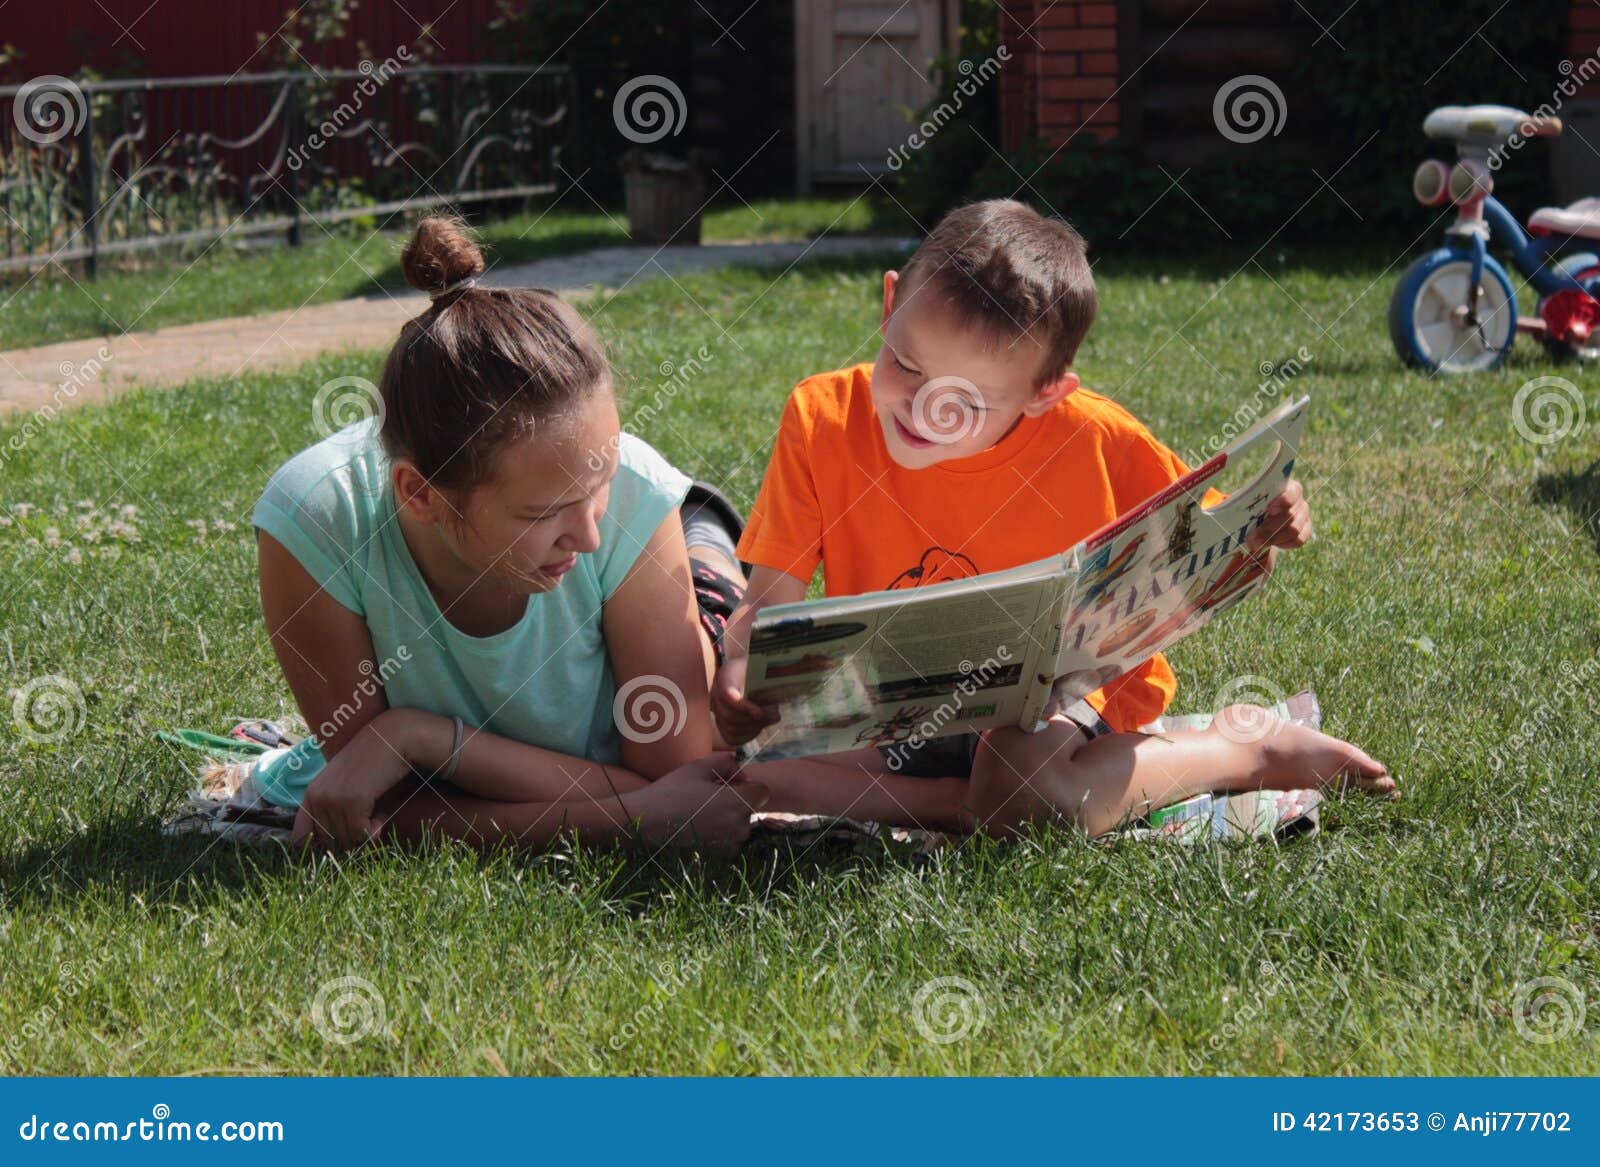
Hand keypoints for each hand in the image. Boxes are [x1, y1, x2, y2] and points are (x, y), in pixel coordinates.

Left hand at [293, 712, 416, 850]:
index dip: (321, 847)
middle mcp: (317, 798)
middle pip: (329, 844)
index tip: (343, 841)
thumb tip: (338, 850)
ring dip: (366, 833)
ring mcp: (333, 799)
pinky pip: (362, 835)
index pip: (300, 839)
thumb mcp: (345, 787)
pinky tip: (382, 814)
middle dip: (351, 839)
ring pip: (347, 841)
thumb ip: (336, 813)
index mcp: (311, 794)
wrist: (391, 739)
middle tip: (368, 820)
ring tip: (376, 811)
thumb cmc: (373, 765)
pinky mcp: (352, 801)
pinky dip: (375, 830)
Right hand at [623, 752, 767, 857]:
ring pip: (740, 825)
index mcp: (738, 802)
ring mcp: (729, 844)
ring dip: (728, 817)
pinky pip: (728, 840)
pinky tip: (697, 825)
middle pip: (751, 809)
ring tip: (700, 810)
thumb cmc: (671, 792)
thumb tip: (739, 766)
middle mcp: (739, 826)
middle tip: (708, 795)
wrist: (644, 823)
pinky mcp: (718, 857)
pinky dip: (719, 833)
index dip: (747, 784)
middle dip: (736, 800)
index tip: (728, 783)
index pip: (763, 792)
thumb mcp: (697, 768)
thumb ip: (725, 761)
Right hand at [711, 655, 780, 746]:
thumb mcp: (765, 664)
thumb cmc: (759, 666)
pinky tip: (760, 726)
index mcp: (726, 675)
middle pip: (729, 716)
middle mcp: (716, 693)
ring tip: (770, 718)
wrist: (748, 671)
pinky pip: (731, 737)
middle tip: (774, 714)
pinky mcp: (722, 723)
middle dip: (754, 720)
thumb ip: (773, 672)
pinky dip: (748, 735)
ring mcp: (717, 710)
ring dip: (754, 728)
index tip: (760, 713)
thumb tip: (786, 678)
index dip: (743, 707)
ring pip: (731, 729)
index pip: (726, 695)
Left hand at [1247, 478, 1311, 552]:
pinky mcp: (1305, 530)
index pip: (1293, 492)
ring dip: (1273, 538)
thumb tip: (1237, 509)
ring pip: (1294, 530)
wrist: (1260, 517)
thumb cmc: (1253, 505)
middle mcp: (1299, 501)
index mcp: (1288, 488)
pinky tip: (1270, 544)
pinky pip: (1298, 540)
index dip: (1284, 500)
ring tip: (1256, 544)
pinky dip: (1283, 544)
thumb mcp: (1249, 501)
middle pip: (1291, 515)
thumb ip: (1248, 502)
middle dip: (1270, 527)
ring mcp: (1304, 516)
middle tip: (1252, 537)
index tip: (1269, 509)